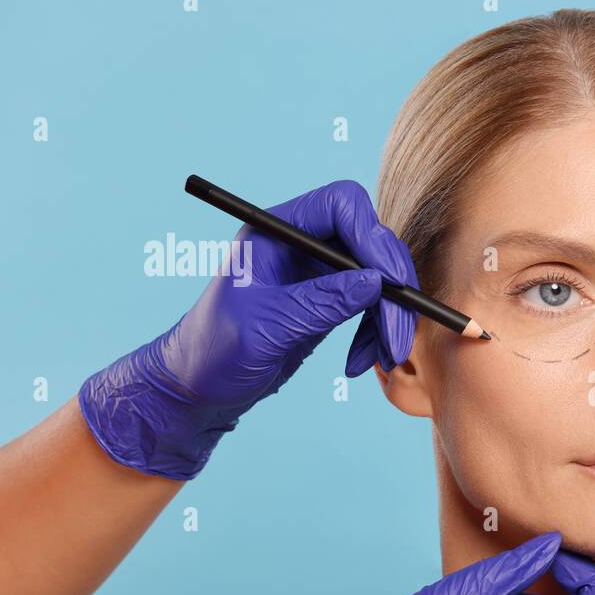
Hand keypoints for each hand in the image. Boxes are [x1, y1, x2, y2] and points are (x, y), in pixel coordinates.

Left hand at [78, 179, 417, 479]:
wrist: (199, 387)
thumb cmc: (215, 350)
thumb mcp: (268, 326)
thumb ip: (322, 301)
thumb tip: (376, 283)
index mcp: (276, 230)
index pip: (342, 206)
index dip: (372, 237)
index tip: (390, 282)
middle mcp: (300, 243)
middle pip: (370, 244)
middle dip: (390, 292)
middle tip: (396, 337)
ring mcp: (317, 272)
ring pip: (378, 279)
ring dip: (388, 320)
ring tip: (382, 359)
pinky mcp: (329, 302)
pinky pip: (371, 306)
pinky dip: (375, 334)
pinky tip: (359, 363)